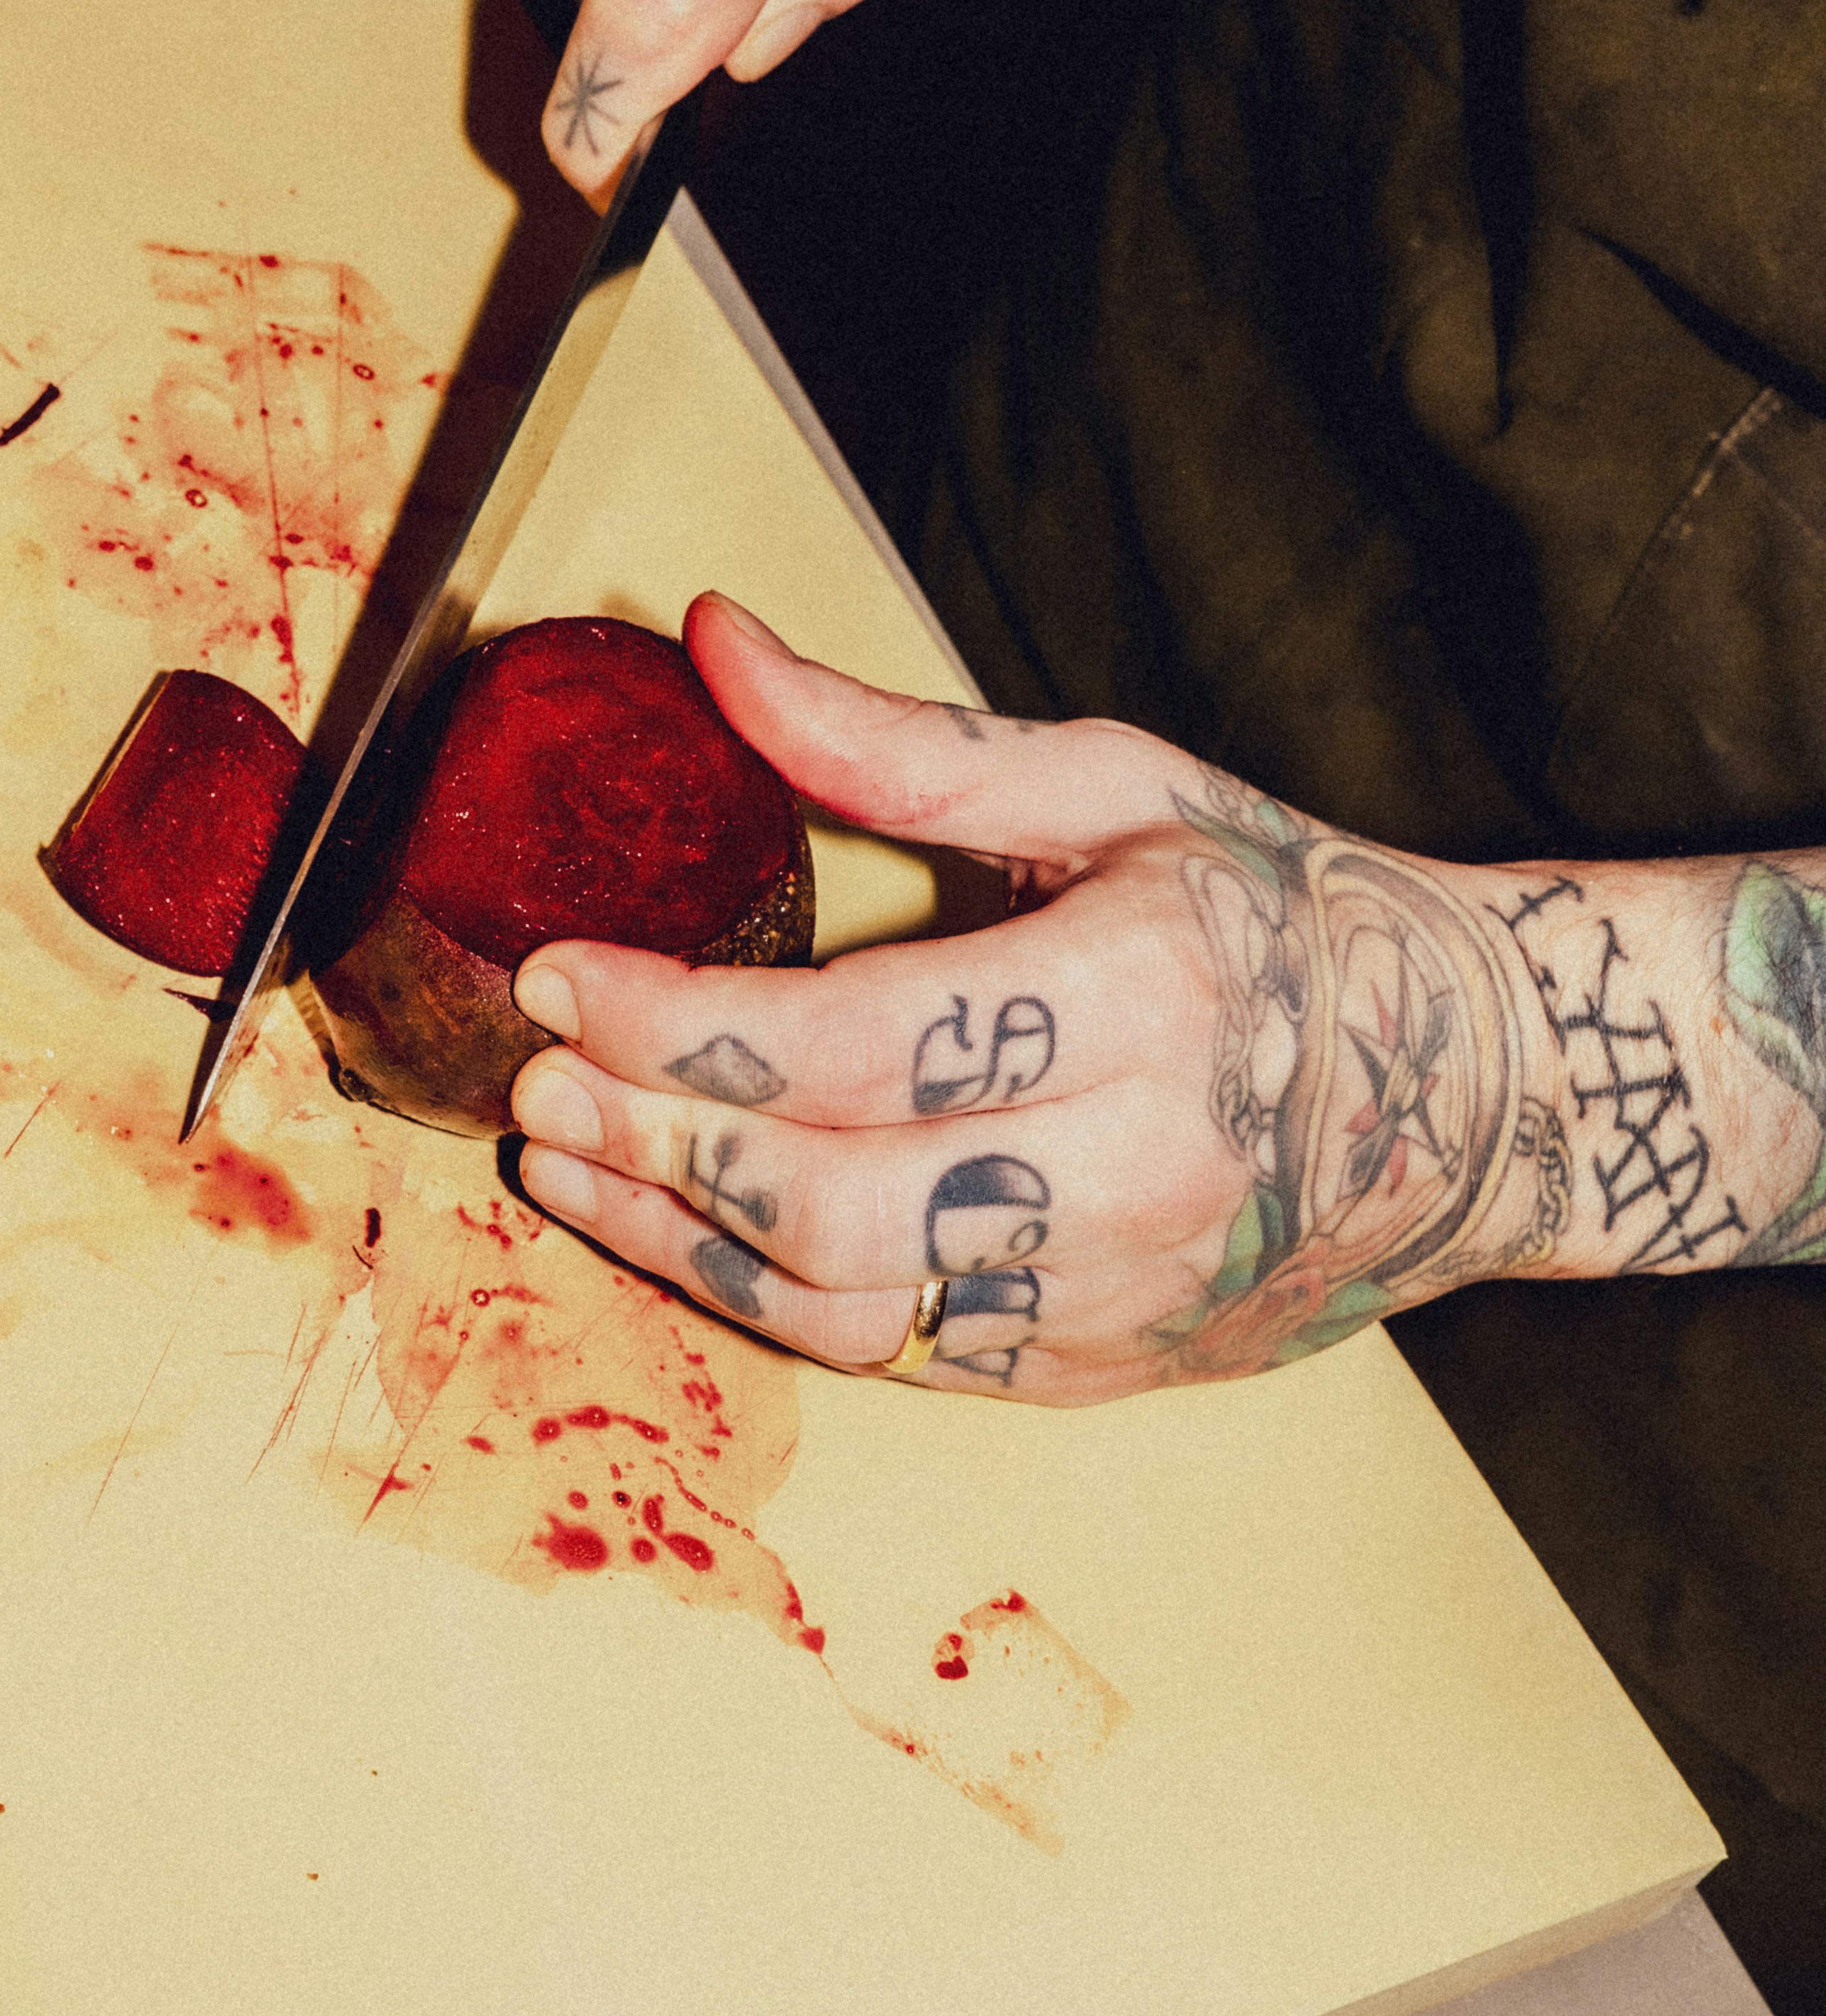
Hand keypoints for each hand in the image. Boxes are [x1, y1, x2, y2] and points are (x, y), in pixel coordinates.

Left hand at [504, 602, 1641, 1402]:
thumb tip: (713, 644)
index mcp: (1146, 995)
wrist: (1480, 1096)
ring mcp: (1123, 1292)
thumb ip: (895, 739)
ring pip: (844, 1305)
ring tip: (567, 1162)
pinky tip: (680, 1232)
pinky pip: (895, 1356)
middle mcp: (1139, 1165)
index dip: (681, 1025)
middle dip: (653, 1145)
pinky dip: (761, 1298)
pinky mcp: (1101, 1371)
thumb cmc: (1283, 915)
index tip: (557, 979)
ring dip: (673, 1238)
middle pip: (831, 1198)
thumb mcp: (1112, 784)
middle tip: (535, 1083)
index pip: (859, 1043)